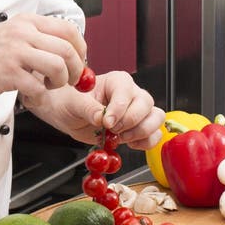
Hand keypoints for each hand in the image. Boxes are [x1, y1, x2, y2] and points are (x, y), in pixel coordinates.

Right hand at [0, 13, 86, 101]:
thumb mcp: (12, 35)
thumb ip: (37, 40)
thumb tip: (69, 53)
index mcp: (27, 22)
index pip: (68, 29)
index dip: (80, 48)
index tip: (78, 62)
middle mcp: (23, 32)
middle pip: (68, 49)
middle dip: (75, 70)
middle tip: (69, 80)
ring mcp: (15, 52)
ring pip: (58, 66)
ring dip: (59, 82)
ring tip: (48, 86)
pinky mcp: (8, 73)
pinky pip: (38, 87)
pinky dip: (40, 97)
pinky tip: (31, 97)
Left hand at [21, 70, 164, 149]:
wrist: (68, 115)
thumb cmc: (70, 102)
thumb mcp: (73, 103)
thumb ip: (88, 109)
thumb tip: (101, 118)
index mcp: (117, 81)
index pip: (126, 92)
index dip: (119, 109)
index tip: (106, 122)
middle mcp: (132, 93)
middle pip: (146, 104)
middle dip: (130, 121)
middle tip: (113, 130)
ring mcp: (138, 111)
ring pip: (156, 118)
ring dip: (140, 132)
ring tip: (120, 137)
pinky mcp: (139, 127)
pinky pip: (155, 135)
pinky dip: (145, 143)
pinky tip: (128, 143)